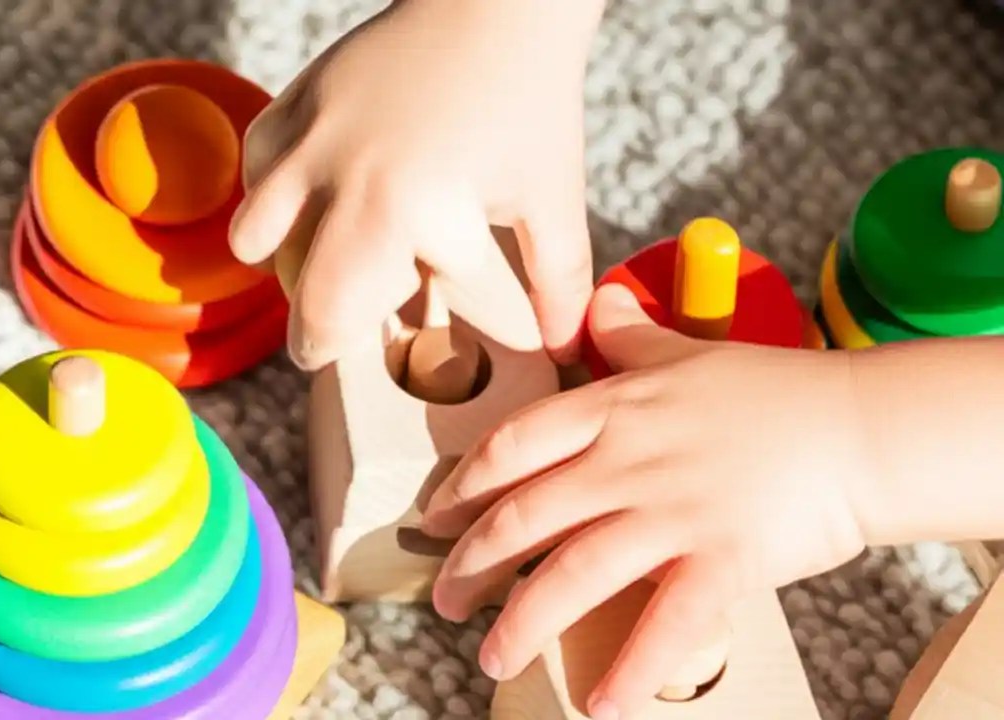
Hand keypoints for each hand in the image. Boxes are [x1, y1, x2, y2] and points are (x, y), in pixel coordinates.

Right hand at [229, 0, 603, 369]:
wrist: (496, 1)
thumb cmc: (528, 96)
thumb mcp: (553, 197)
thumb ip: (560, 281)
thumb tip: (567, 347)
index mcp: (402, 213)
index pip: (352, 318)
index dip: (358, 343)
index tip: (363, 349)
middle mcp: (339, 181)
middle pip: (299, 301)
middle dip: (314, 333)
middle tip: (331, 337)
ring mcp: (308, 139)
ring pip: (253, 237)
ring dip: (285, 259)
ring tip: (330, 255)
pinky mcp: (294, 102)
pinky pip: (252, 170)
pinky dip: (271, 194)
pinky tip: (316, 194)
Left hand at [421, 283, 872, 718]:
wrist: (859, 428)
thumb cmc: (772, 390)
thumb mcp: (686, 352)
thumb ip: (628, 336)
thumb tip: (593, 302)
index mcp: (613, 411)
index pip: (513, 447)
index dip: (464, 485)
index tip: (436, 518)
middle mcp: (627, 462)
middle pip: (525, 517)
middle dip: (472, 564)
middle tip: (443, 601)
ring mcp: (672, 512)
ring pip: (574, 572)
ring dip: (523, 623)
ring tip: (492, 659)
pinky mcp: (721, 560)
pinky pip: (665, 623)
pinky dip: (630, 668)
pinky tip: (598, 704)